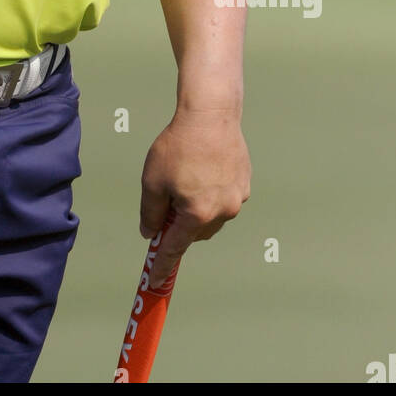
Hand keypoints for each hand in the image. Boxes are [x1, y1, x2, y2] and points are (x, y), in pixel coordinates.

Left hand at [139, 108, 250, 287]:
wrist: (210, 114)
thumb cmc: (179, 145)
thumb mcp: (153, 180)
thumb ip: (151, 212)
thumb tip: (150, 232)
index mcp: (197, 213)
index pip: (176, 248)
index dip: (163, 264)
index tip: (155, 281)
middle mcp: (223, 211)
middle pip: (195, 232)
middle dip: (179, 225)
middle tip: (166, 205)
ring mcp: (237, 198)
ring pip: (212, 216)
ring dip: (197, 209)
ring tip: (185, 177)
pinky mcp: (244, 183)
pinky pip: (224, 198)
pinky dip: (211, 194)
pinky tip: (202, 170)